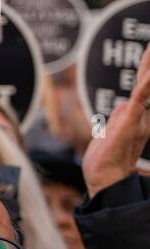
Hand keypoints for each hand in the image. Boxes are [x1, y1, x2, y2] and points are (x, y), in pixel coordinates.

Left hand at [83, 43, 149, 196]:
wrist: (104, 180)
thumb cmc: (105, 161)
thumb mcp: (110, 133)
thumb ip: (118, 119)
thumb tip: (122, 109)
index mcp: (135, 116)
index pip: (143, 87)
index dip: (148, 69)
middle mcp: (140, 115)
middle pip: (147, 81)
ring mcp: (136, 119)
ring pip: (145, 86)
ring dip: (149, 67)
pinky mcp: (128, 124)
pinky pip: (138, 101)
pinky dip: (144, 87)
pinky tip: (148, 75)